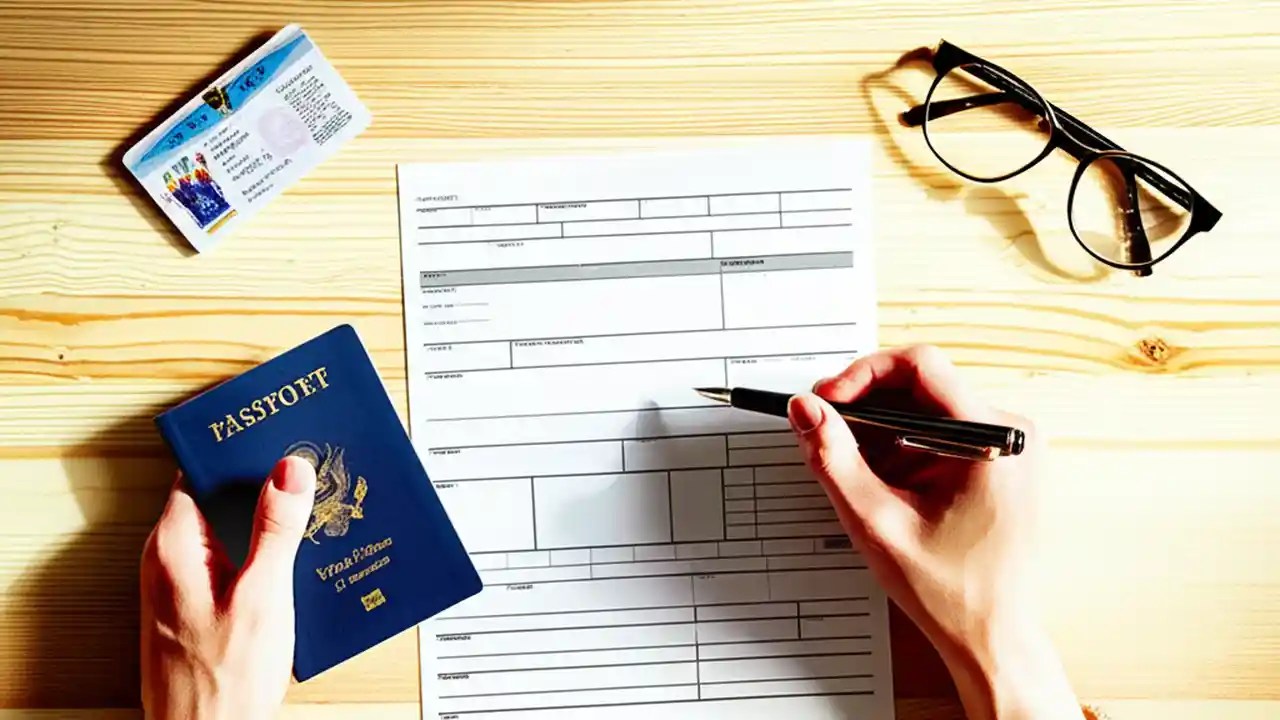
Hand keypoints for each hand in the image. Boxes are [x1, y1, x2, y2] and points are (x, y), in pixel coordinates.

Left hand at [140, 457, 316, 719]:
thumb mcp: (262, 597)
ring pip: (228, 529)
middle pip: (217, 497)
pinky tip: (296, 561)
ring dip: (268, 522)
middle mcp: (170, 560)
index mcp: (174, 546)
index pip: (200, 469)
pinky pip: (233, 559)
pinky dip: (264, 553)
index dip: (240, 448)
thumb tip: (289, 470)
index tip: (277, 433)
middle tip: (308, 471)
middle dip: (264, 483)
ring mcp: (183, 584)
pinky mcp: (201, 605)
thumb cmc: (221, 684)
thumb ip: (275, 530)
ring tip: (312, 514)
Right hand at [787, 346, 1079, 719]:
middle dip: (865, 407)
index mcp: (991, 439)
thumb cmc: (949, 592)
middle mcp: (1009, 433)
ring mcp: (1006, 446)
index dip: (863, 373)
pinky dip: (903, 448)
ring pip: (926, 408)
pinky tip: (888, 486)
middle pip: (921, 384)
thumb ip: (834, 459)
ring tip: (862, 477)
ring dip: (882, 432)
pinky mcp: (997, 461)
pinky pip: (940, 431)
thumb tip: (805, 409)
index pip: (920, 365)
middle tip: (826, 435)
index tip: (827, 399)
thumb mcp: (876, 523)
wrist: (992, 636)